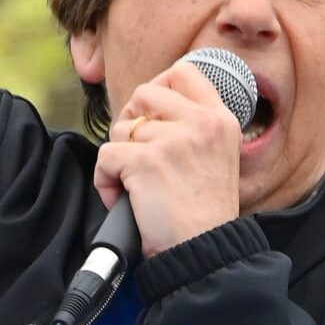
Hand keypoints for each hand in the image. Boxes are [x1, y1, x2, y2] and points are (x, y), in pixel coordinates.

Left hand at [94, 60, 244, 256]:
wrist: (203, 252)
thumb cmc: (203, 215)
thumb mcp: (215, 157)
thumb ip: (191, 128)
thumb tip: (145, 110)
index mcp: (220, 120)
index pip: (184, 71)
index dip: (158, 87)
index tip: (150, 113)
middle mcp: (200, 123)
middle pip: (143, 92)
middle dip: (130, 122)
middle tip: (136, 154)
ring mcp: (173, 140)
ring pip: (120, 129)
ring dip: (118, 159)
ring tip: (135, 186)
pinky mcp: (146, 161)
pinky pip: (105, 157)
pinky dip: (105, 181)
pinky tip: (122, 198)